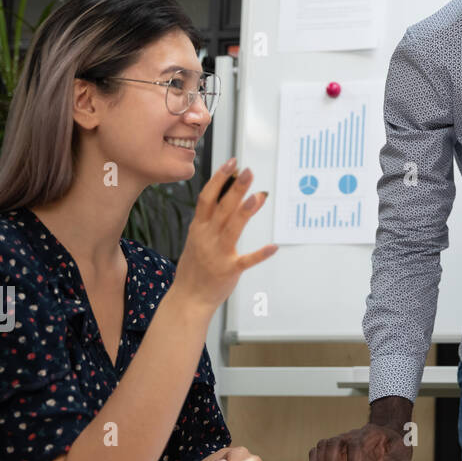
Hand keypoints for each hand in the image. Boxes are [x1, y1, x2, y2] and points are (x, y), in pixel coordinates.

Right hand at [173, 159, 277, 309]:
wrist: (188, 298)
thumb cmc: (195, 266)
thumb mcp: (196, 237)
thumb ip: (210, 218)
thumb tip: (227, 193)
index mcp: (199, 228)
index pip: (207, 197)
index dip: (219, 178)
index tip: (232, 163)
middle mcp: (207, 237)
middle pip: (222, 208)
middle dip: (235, 188)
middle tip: (248, 171)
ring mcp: (217, 254)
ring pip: (232, 228)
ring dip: (245, 212)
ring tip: (259, 196)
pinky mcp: (229, 270)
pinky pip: (246, 261)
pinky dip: (260, 254)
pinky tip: (273, 247)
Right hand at [308, 423, 412, 460]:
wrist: (389, 437)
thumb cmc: (396, 445)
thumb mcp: (402, 452)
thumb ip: (393, 460)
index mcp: (368, 434)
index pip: (354, 444)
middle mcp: (351, 436)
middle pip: (333, 442)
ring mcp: (341, 442)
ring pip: (322, 445)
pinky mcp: (335, 450)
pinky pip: (317, 450)